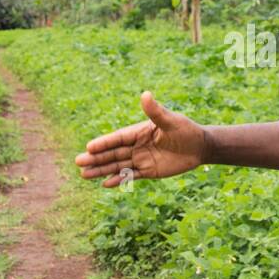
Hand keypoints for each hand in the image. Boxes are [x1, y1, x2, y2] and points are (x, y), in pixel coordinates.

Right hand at [74, 91, 208, 187]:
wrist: (200, 147)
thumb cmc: (186, 130)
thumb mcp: (171, 120)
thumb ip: (156, 111)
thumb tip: (145, 94)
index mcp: (139, 132)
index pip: (117, 138)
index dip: (103, 143)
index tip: (89, 147)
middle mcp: (137, 145)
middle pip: (113, 153)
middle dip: (96, 158)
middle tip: (78, 162)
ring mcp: (141, 159)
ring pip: (117, 166)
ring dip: (101, 170)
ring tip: (84, 175)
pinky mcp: (148, 171)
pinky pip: (130, 176)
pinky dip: (118, 180)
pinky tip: (105, 184)